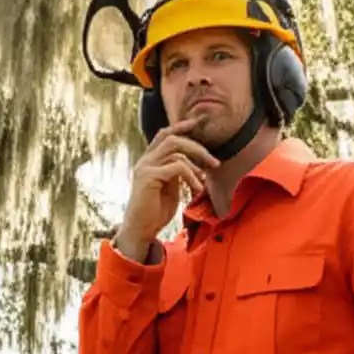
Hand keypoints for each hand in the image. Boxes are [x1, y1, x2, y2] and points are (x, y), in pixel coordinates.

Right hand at [113, 119, 218, 260]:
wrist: (140, 230)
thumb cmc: (155, 212)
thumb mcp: (170, 187)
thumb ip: (176, 173)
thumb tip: (193, 165)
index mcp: (149, 161)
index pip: (164, 135)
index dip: (180, 127)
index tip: (197, 124)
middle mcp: (145, 160)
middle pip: (173, 139)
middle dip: (197, 147)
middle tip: (213, 162)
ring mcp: (145, 167)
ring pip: (175, 149)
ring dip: (196, 163)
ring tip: (204, 180)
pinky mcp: (148, 177)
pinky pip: (177, 166)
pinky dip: (191, 176)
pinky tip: (196, 189)